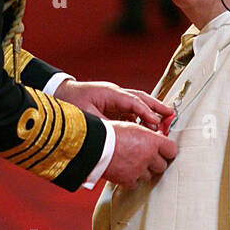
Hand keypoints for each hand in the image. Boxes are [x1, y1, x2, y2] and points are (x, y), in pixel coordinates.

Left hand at [57, 79, 174, 133]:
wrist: (59, 94)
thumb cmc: (70, 103)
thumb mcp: (85, 115)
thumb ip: (102, 125)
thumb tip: (117, 137)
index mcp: (110, 93)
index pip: (133, 101)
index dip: (145, 112)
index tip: (155, 124)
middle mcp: (115, 94)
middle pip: (141, 98)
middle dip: (156, 107)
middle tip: (170, 116)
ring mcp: (115, 100)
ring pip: (138, 104)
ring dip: (151, 113)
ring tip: (165, 123)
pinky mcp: (113, 107)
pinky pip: (131, 112)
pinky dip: (141, 119)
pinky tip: (148, 129)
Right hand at [105, 123, 176, 188]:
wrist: (93, 145)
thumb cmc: (110, 133)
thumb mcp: (133, 127)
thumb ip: (148, 136)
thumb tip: (157, 137)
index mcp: (152, 141)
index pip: (172, 150)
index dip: (167, 151)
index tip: (164, 151)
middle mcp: (149, 157)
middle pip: (162, 165)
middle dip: (155, 162)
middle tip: (147, 157)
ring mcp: (139, 170)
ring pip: (149, 176)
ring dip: (143, 171)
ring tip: (132, 163)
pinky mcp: (129, 180)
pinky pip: (136, 184)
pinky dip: (132, 179)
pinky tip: (125, 171)